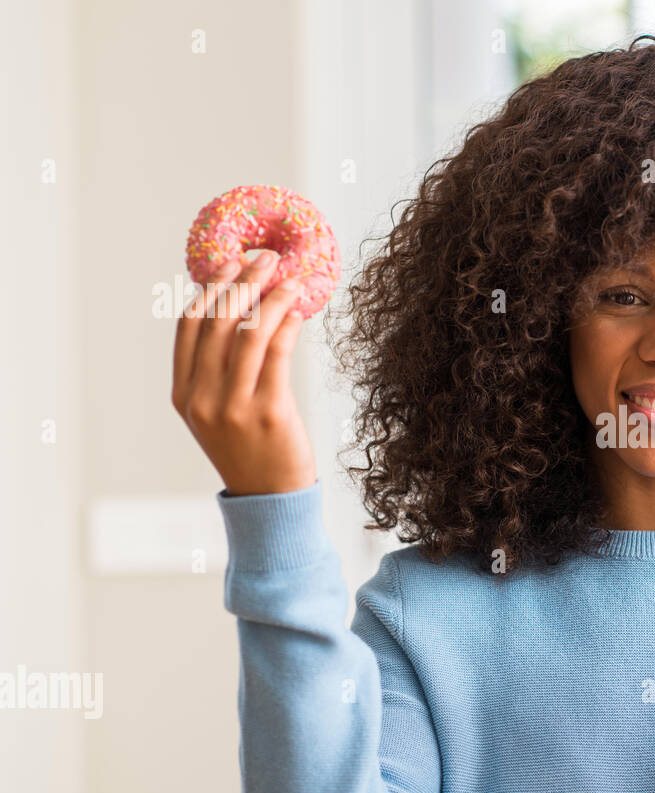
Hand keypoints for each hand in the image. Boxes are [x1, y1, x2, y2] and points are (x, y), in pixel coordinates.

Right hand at [171, 250, 316, 495]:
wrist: (269, 500)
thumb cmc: (251, 449)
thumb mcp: (218, 413)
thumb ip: (218, 372)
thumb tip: (241, 312)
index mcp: (184, 394)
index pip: (189, 327)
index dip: (209, 289)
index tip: (228, 262)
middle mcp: (203, 398)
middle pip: (218, 322)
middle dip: (241, 282)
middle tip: (264, 259)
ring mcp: (233, 406)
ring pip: (249, 333)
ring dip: (270, 297)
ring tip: (290, 278)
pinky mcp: (269, 411)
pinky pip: (277, 353)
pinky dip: (287, 324)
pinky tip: (298, 310)